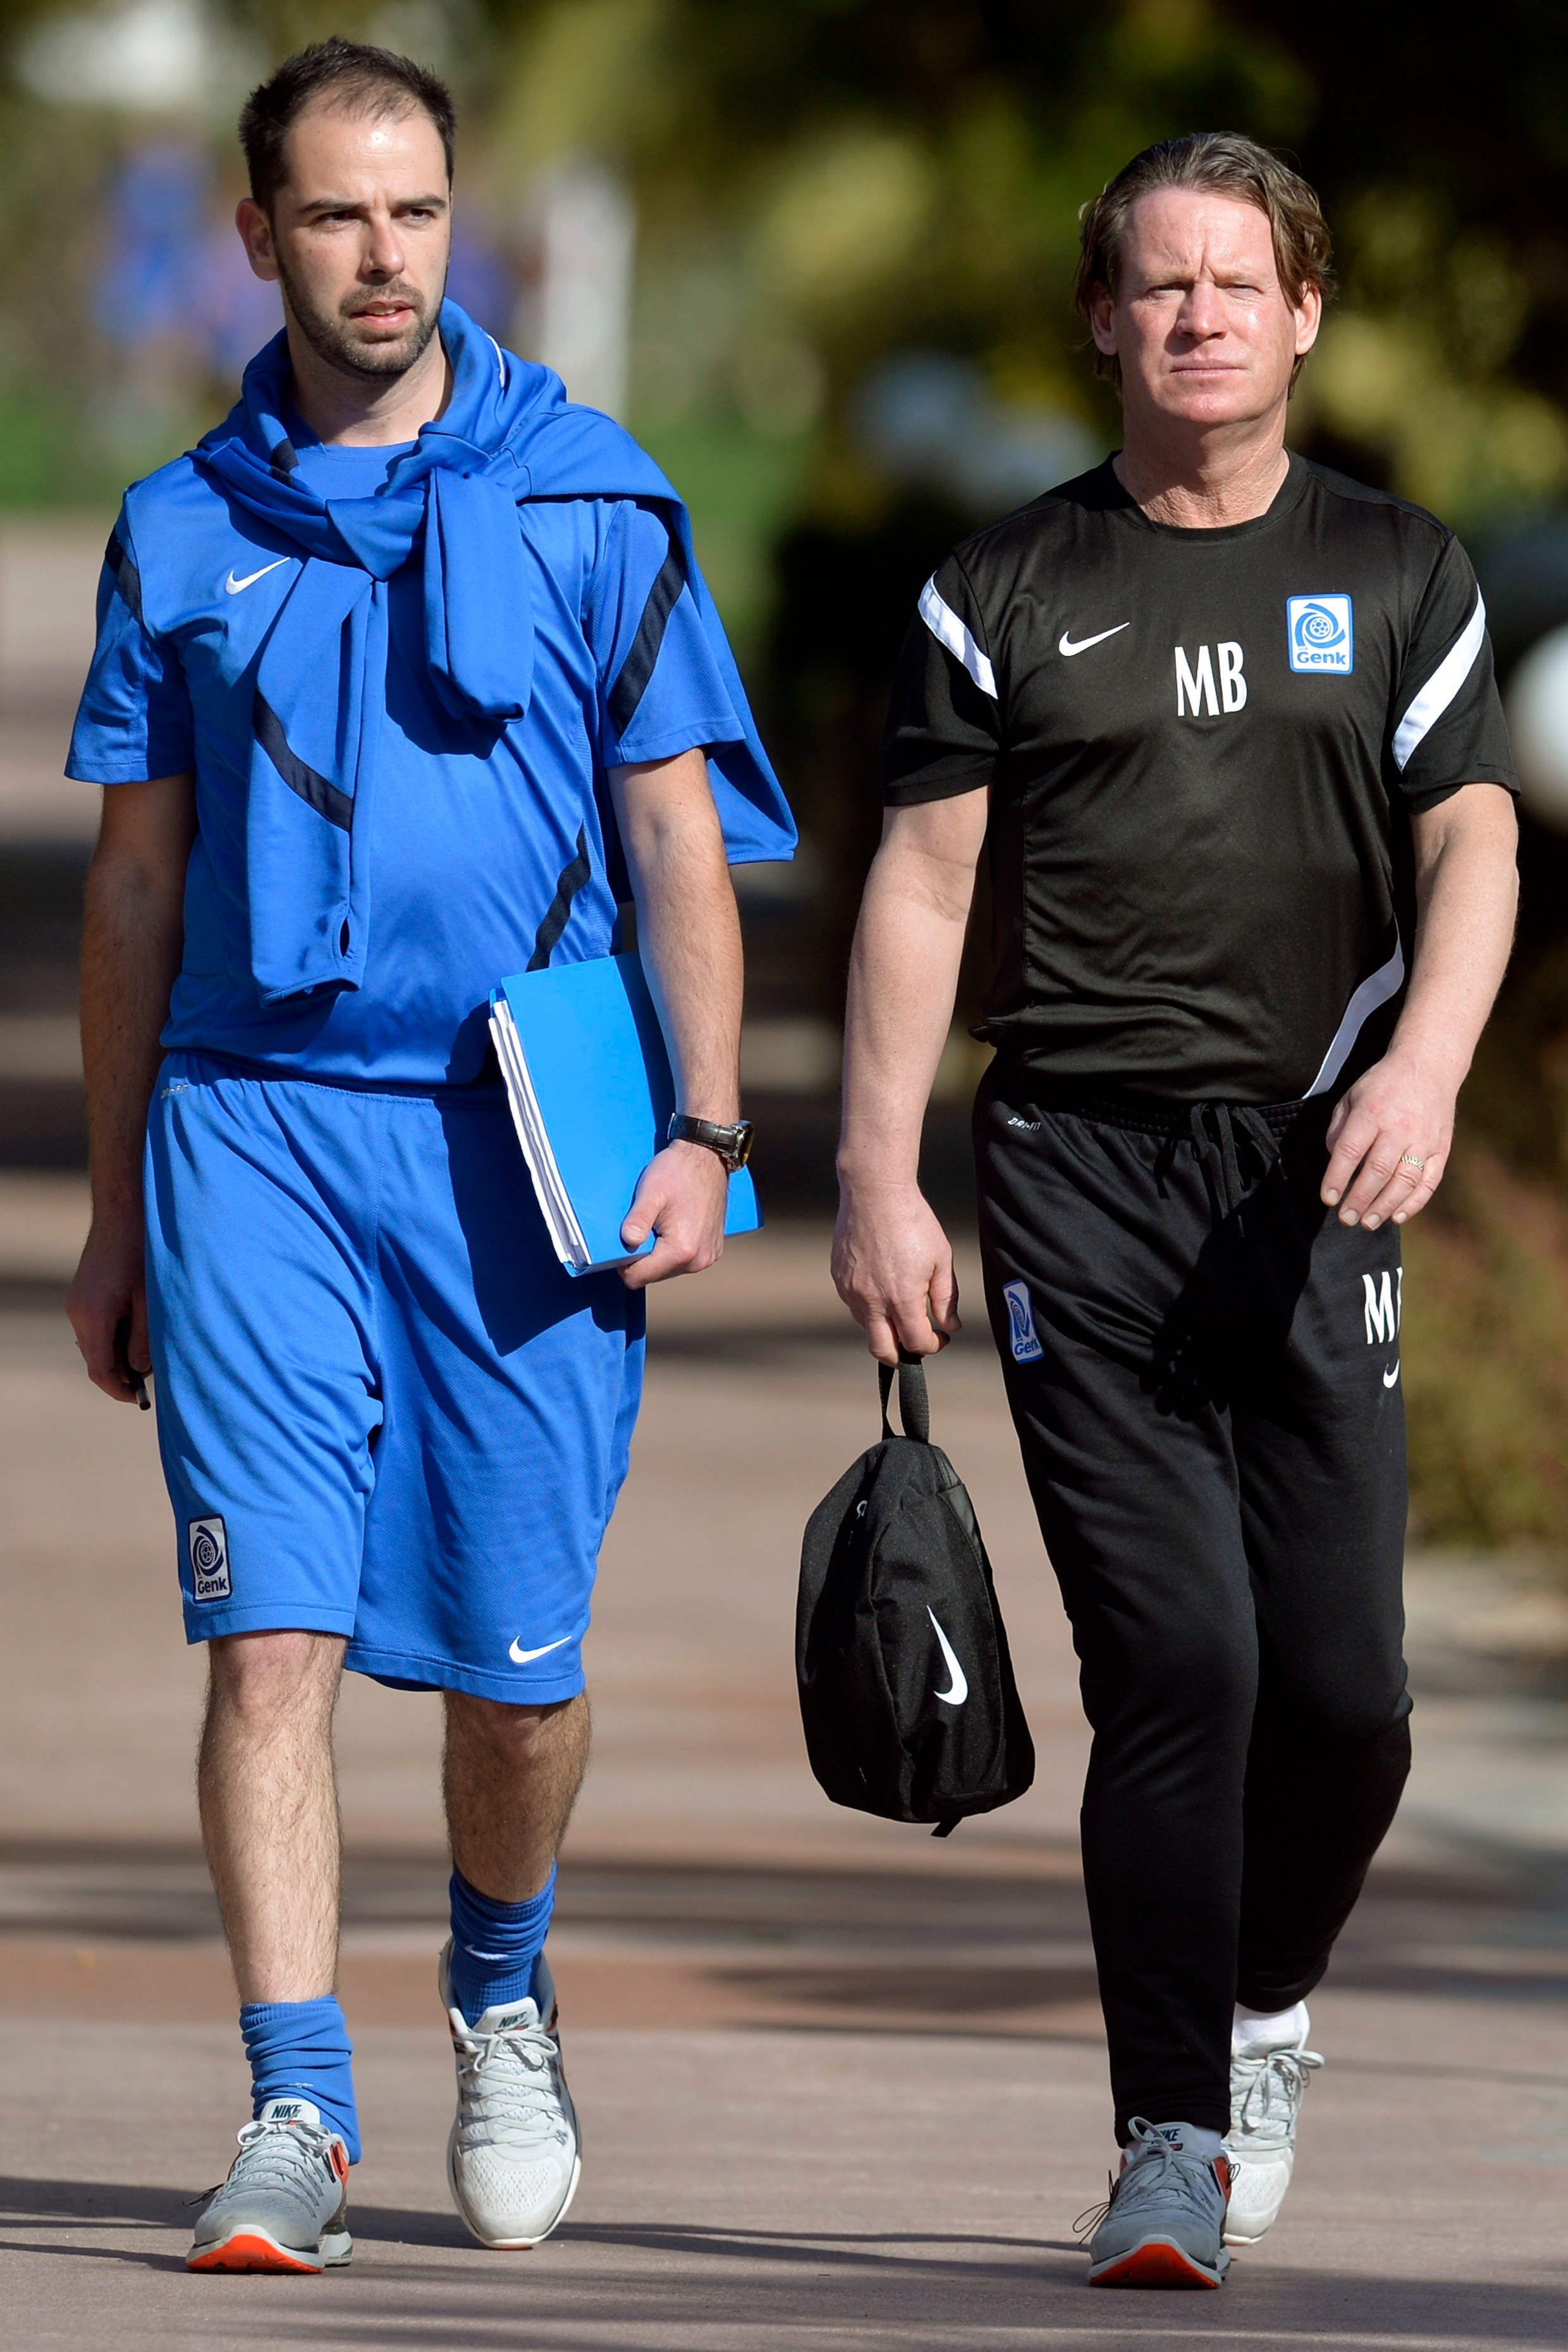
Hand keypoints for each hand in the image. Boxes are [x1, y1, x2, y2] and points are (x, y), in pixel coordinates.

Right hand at [66, 1214, 150, 1401]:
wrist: (125, 1214)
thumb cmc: (144, 1254)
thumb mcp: (152, 1302)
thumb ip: (144, 1340)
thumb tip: (140, 1370)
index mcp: (94, 1317)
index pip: (100, 1370)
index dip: (120, 1389)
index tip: (138, 1400)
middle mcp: (78, 1314)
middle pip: (95, 1361)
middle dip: (120, 1376)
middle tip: (149, 1382)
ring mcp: (76, 1304)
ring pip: (95, 1345)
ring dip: (118, 1356)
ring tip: (148, 1356)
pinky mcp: (82, 1296)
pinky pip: (95, 1329)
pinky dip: (113, 1338)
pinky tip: (137, 1332)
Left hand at [619, 1140, 727, 1287]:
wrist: (707, 1157)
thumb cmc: (678, 1172)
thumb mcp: (650, 1192)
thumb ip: (637, 1220)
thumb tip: (627, 1242)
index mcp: (682, 1250)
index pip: (637, 1278)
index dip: (623, 1263)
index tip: (626, 1239)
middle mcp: (698, 1260)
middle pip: (653, 1275)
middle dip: (643, 1256)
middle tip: (645, 1225)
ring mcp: (708, 1257)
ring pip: (668, 1269)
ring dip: (658, 1252)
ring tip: (661, 1223)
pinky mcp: (713, 1250)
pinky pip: (684, 1261)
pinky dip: (673, 1248)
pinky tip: (674, 1225)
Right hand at [832, 1179, 959, 1363]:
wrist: (874, 1192)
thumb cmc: (913, 1221)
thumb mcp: (941, 1259)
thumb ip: (946, 1298)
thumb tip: (950, 1326)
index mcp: (902, 1298)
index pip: (915, 1342)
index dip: (932, 1346)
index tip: (941, 1336)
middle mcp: (872, 1300)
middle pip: (883, 1351)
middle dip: (901, 1356)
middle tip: (915, 1344)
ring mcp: (851, 1290)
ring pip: (866, 1327)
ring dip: (885, 1327)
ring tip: (901, 1307)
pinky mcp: (839, 1278)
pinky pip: (854, 1305)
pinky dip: (870, 1307)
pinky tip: (883, 1286)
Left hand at [1322, 1052, 1453, 1229]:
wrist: (1429, 1066)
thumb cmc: (1382, 1085)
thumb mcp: (1351, 1096)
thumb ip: (1339, 1130)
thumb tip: (1336, 1163)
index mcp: (1371, 1112)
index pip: (1350, 1150)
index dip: (1337, 1178)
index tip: (1328, 1198)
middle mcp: (1399, 1127)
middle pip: (1378, 1170)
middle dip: (1359, 1199)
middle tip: (1346, 1218)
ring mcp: (1424, 1139)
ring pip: (1404, 1180)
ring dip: (1384, 1206)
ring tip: (1367, 1223)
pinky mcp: (1441, 1148)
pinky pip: (1429, 1181)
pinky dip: (1414, 1203)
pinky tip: (1397, 1216)